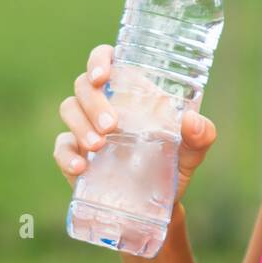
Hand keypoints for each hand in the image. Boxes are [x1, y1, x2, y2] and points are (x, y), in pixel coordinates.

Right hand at [53, 44, 217, 205]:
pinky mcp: (75, 154)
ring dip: (80, 124)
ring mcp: (86, 128)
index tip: (103, 76)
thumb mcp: (193, 150)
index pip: (106, 59)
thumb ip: (201, 135)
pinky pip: (60, 146)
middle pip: (84, 85)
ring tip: (99, 146)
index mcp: (131, 91)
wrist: (160, 203)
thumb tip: (192, 121)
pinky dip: (66, 154)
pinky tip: (80, 167)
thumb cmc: (175, 163)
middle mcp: (105, 103)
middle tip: (112, 126)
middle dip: (93, 101)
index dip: (99, 60)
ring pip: (69, 108)